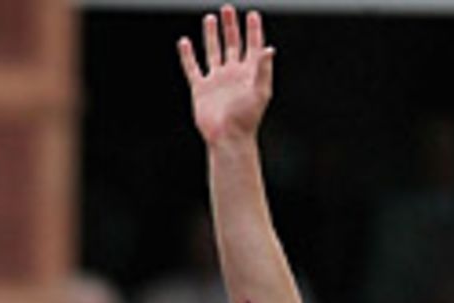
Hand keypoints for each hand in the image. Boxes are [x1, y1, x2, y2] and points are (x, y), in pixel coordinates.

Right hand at [178, 7, 274, 146]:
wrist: (227, 139)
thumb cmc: (246, 119)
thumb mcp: (259, 92)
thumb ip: (263, 69)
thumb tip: (269, 48)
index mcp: (248, 74)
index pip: (253, 47)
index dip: (254, 31)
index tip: (253, 14)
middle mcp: (233, 75)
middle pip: (232, 44)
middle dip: (231, 27)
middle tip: (228, 9)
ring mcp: (216, 81)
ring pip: (214, 52)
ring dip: (212, 35)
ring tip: (211, 18)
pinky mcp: (201, 89)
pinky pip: (192, 68)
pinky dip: (188, 55)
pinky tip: (184, 42)